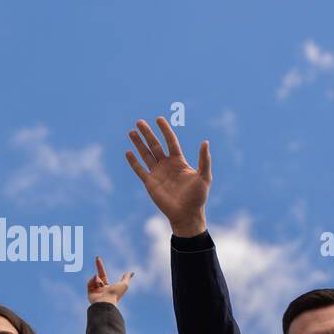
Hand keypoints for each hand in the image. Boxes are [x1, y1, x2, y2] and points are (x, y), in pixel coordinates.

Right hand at [86, 256, 133, 304]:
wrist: (106, 302)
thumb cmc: (115, 294)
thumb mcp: (124, 284)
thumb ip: (126, 277)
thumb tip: (131, 272)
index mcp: (107, 287)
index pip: (103, 275)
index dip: (100, 267)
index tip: (98, 259)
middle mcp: (100, 288)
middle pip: (98, 275)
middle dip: (99, 266)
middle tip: (97, 257)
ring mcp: (94, 291)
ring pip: (94, 279)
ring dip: (97, 279)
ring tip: (100, 283)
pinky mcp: (89, 293)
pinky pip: (89, 283)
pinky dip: (92, 281)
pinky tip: (95, 282)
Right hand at [124, 117, 210, 236]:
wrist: (187, 214)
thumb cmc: (198, 197)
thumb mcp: (204, 176)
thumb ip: (204, 160)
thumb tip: (205, 142)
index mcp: (179, 161)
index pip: (170, 141)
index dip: (165, 130)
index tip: (158, 119)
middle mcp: (166, 165)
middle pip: (155, 145)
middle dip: (147, 133)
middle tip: (139, 122)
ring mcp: (157, 173)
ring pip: (145, 155)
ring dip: (138, 143)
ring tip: (131, 132)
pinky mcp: (150, 183)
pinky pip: (140, 170)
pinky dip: (133, 161)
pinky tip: (128, 152)